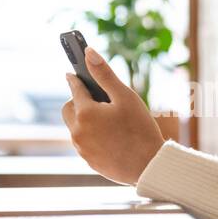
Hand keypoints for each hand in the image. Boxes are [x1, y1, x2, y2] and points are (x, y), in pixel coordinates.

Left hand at [61, 47, 166, 184]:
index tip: (73, 73)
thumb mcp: (125, 96)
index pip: (74, 88)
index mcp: (85, 112)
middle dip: (77, 101)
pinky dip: (91, 135)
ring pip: (75, 127)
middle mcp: (77, 131)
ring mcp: (81, 148)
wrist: (149, 166)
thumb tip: (88, 52)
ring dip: (84, 119)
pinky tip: (110, 136)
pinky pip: (83, 142)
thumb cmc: (140, 129)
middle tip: (96, 99)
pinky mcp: (88, 161)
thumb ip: (104, 74)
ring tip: (107, 119)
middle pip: (68, 109)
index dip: (75, 78)